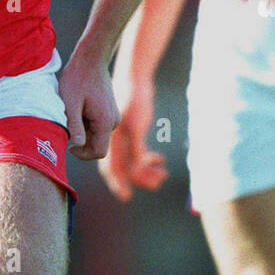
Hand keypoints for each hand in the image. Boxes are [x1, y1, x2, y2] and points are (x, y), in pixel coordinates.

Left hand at [58, 50, 120, 161]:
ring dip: (83, 129)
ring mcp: (113, 116)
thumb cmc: (77, 79)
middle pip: (97, 144)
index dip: (82, 154)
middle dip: (81, 139)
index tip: (69, 145)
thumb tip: (78, 144)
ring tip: (74, 110)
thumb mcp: (70, 103)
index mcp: (105, 121)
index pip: (98, 152)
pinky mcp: (109, 111)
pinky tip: (79, 107)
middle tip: (69, 121)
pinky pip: (97, 126)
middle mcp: (114, 121)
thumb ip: (74, 125)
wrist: (90, 59)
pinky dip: (86, 122)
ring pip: (96, 135)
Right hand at [98, 77, 167, 200]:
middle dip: (140, 179)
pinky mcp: (132, 129)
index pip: (112, 168)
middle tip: (157, 183)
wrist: (135, 77)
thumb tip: (137, 168)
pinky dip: (148, 158)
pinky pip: (139, 150)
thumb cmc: (134, 97)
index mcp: (112, 140)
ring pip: (133, 160)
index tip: (126, 196)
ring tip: (163, 174)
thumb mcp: (136, 124)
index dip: (118, 183)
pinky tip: (159, 159)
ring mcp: (124, 135)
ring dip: (147, 170)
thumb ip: (135, 147)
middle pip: (124, 167)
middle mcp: (116, 140)